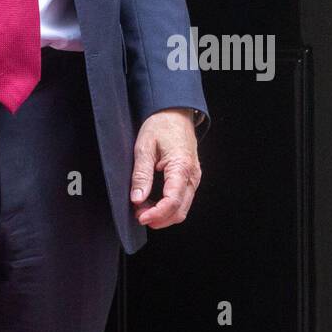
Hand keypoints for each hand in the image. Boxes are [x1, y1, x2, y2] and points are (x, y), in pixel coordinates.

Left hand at [130, 109, 201, 228]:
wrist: (175, 113)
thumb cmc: (160, 126)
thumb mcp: (144, 146)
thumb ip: (141, 174)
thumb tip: (137, 199)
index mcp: (182, 167)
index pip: (172, 202)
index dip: (156, 214)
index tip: (139, 217)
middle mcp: (193, 176)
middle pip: (180, 211)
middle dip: (159, 218)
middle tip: (137, 214)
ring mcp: (194, 178)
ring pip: (182, 209)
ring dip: (163, 214)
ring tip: (142, 208)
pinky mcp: (191, 178)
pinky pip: (183, 200)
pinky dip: (168, 207)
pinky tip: (152, 202)